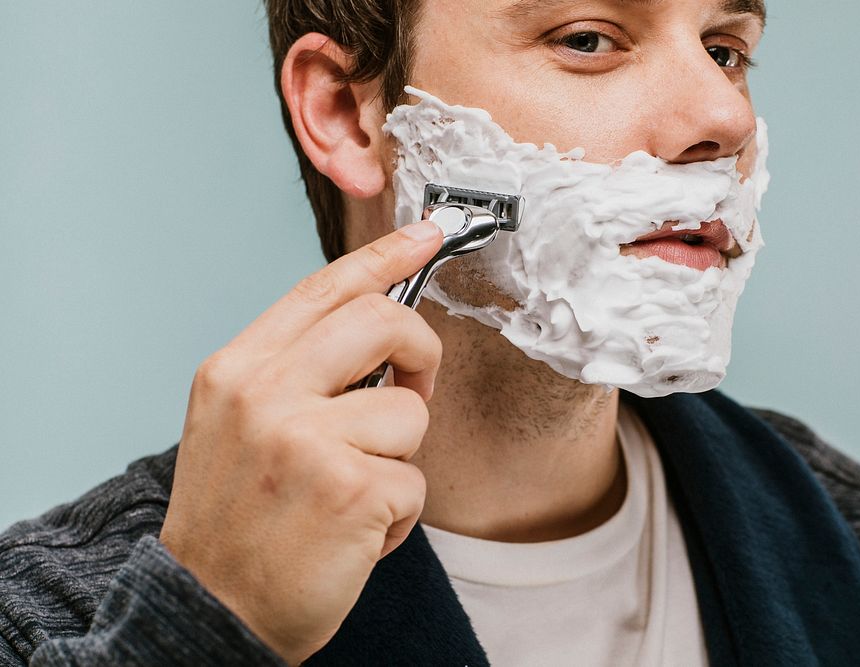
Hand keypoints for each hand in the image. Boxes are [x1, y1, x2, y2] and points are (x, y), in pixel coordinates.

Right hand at [159, 221, 443, 664]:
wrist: (210, 610)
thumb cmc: (236, 519)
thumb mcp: (235, 425)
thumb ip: (294, 371)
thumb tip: (375, 326)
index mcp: (237, 372)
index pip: (321, 289)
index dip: (383, 256)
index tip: (427, 232)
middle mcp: (265, 394)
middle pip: (383, 322)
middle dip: (421, 353)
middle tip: (415, 388)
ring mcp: (306, 440)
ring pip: (410, 413)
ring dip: (397, 461)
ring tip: (352, 493)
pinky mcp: (349, 490)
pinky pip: (416, 481)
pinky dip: (398, 515)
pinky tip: (355, 534)